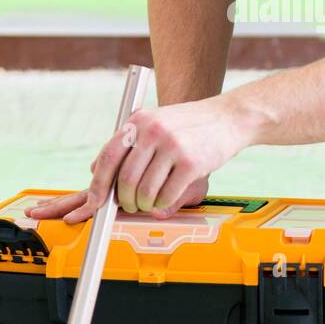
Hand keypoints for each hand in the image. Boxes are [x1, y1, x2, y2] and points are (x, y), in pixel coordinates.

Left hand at [25, 95, 256, 224]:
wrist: (229, 117)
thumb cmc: (190, 125)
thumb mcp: (156, 123)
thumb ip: (127, 145)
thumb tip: (95, 170)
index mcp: (140, 120)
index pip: (108, 156)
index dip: (99, 184)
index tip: (95, 203)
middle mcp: (154, 131)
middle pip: (126, 180)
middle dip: (125, 201)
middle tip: (131, 206)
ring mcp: (173, 146)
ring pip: (146, 192)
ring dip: (145, 205)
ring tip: (151, 203)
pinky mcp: (192, 163)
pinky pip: (167, 196)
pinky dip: (163, 205)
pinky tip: (168, 199)